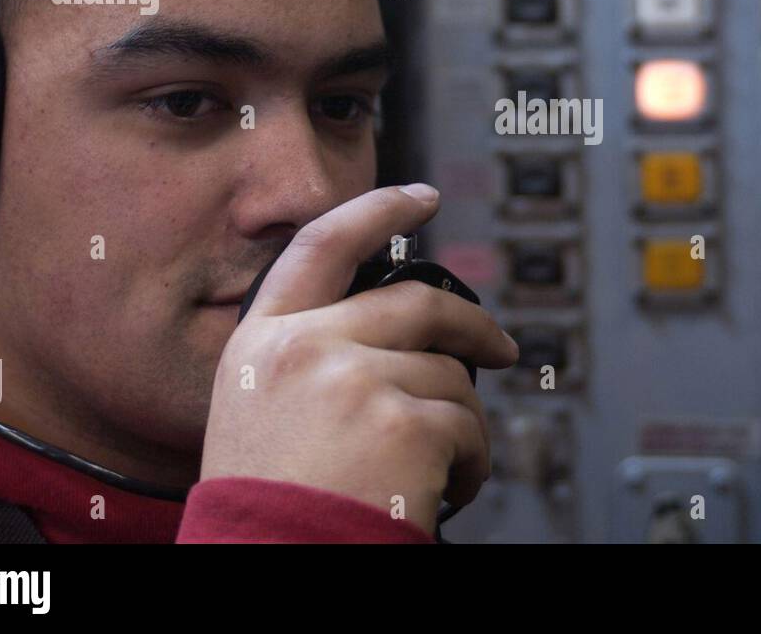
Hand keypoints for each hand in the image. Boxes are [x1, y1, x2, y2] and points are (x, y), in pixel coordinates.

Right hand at [199, 184, 517, 534]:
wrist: (270, 564)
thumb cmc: (270, 508)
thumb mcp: (261, 411)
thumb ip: (313, 359)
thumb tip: (393, 336)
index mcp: (264, 342)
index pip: (323, 244)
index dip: (377, 209)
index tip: (419, 197)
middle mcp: (307, 349)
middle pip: (418, 303)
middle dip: (472, 325)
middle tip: (499, 347)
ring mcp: (356, 382)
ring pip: (451, 375)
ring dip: (459, 424)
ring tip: (435, 468)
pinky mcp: (403, 423)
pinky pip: (469, 428)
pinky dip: (471, 464)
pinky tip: (442, 489)